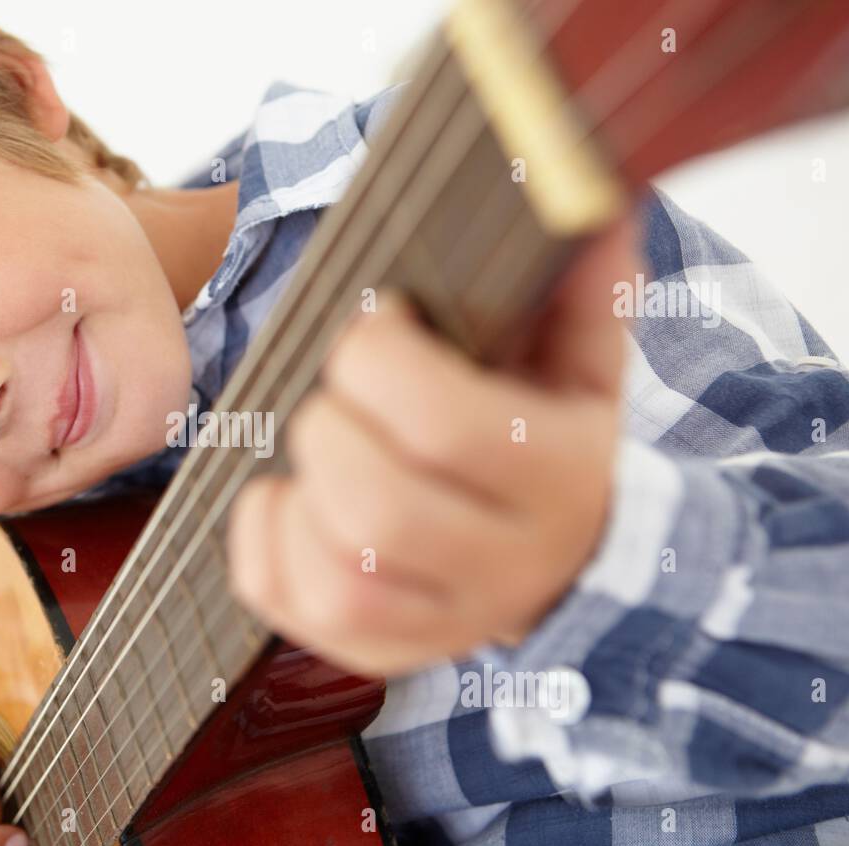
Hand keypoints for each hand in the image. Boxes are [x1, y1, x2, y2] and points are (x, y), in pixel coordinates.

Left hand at [226, 214, 637, 676]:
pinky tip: (285, 499)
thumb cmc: (550, 437)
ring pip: (336, 577)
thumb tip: (588, 193)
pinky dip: (261, 542)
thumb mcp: (579, 359)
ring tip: (318, 448)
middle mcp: (506, 566)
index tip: (380, 322)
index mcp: (560, 477)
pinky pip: (290, 608)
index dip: (379, 358)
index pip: (443, 425)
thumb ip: (579, 282)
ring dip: (296, 493)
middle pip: (378, 507)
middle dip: (327, 426)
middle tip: (337, 395)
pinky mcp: (381, 649)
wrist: (567, 557)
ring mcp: (442, 622)